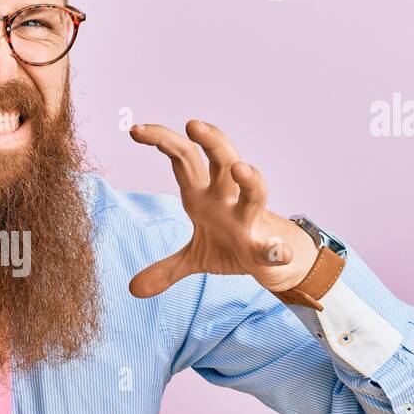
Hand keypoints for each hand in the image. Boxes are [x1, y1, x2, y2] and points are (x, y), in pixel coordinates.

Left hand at [127, 119, 319, 296]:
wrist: (270, 260)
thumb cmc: (229, 244)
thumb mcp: (193, 257)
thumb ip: (165, 268)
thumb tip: (132, 289)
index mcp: (203, 195)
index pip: (183, 159)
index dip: (163, 141)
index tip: (135, 129)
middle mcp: (227, 199)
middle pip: (221, 161)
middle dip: (210, 141)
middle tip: (193, 124)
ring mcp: (248, 220)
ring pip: (253, 192)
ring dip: (248, 180)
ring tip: (240, 169)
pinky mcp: (263, 246)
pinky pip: (271, 246)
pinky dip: (277, 249)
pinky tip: (280, 253)